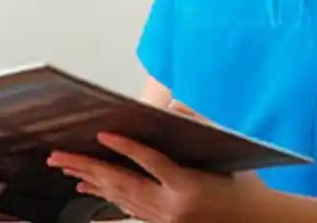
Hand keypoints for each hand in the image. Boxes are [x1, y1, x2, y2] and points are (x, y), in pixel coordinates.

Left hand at [47, 133, 272, 222]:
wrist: (256, 221)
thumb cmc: (244, 185)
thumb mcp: (225, 152)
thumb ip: (199, 124)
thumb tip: (173, 105)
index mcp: (189, 188)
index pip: (151, 163)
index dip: (126, 147)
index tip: (102, 133)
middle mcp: (173, 208)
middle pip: (123, 184)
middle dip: (88, 167)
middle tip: (59, 155)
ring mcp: (166, 220)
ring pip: (120, 198)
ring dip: (90, 180)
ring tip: (65, 167)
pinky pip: (127, 208)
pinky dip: (106, 195)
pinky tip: (88, 187)